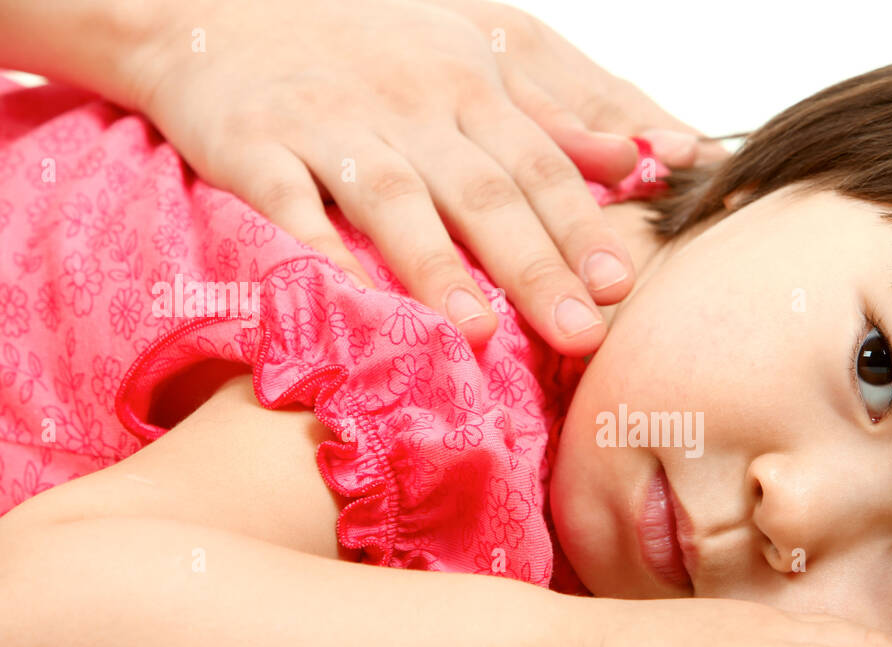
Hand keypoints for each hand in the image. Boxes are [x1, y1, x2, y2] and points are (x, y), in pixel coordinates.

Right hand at [127, 0, 721, 355]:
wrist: (219, 1)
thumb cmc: (369, 39)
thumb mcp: (470, 50)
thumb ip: (553, 107)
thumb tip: (635, 157)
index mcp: (466, 84)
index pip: (539, 163)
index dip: (581, 226)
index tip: (622, 285)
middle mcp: (407, 104)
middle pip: (482, 192)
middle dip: (536, 265)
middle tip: (580, 332)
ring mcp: (328, 124)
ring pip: (394, 200)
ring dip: (438, 268)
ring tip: (479, 332)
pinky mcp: (251, 145)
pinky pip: (289, 203)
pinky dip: (320, 251)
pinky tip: (354, 301)